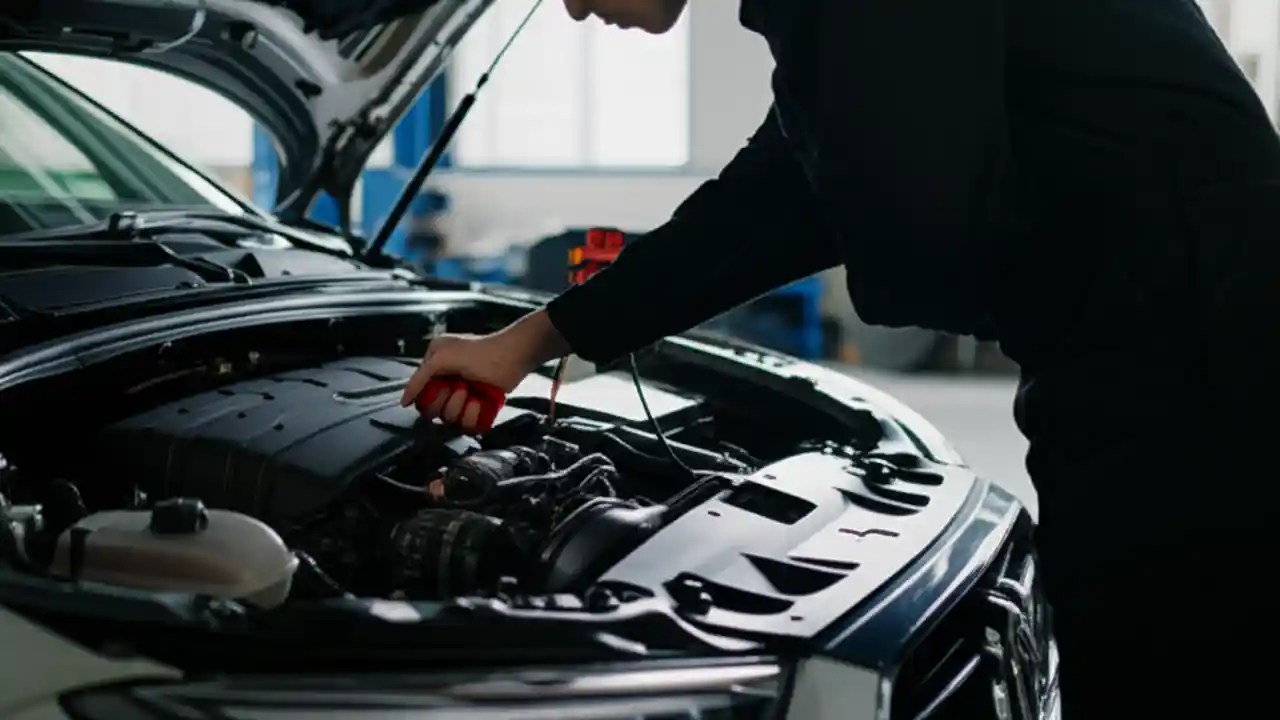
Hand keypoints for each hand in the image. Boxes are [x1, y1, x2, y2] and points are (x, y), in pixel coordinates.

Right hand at [400, 309, 570, 430]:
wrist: (513, 357)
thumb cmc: (479, 352)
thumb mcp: (443, 357)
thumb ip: (420, 377)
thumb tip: (404, 402)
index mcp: (434, 368)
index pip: (420, 395)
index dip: (429, 396)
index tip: (443, 387)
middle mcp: (445, 383)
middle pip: (433, 410)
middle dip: (447, 401)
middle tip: (460, 387)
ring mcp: (462, 396)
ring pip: (449, 418)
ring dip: (461, 407)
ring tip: (472, 392)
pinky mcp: (477, 408)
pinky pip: (466, 424)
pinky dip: (473, 415)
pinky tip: (481, 402)